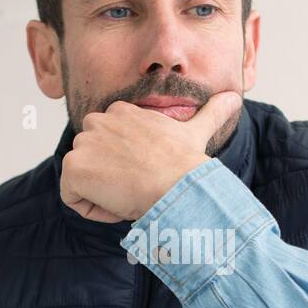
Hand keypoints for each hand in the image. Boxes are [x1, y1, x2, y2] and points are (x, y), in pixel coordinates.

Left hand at [60, 90, 242, 222]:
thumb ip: (210, 114)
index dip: (127, 168)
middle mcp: (96, 121)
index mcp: (121, 112)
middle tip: (139, 188)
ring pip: (83, 181)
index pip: (109, 146)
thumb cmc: (186, 165)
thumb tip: (234, 98)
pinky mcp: (72, 167)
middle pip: (93, 162)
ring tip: (131, 195)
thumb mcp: (196, 133)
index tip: (147, 177)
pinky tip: (118, 204)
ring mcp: (82, 143)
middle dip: (111, 180)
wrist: (176, 185)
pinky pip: (73, 198)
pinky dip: (94, 209)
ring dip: (104, 195)